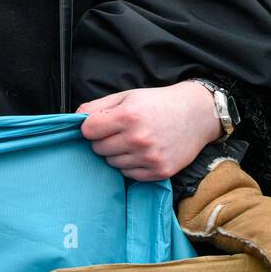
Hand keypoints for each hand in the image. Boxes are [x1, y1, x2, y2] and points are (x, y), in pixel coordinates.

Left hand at [77, 81, 221, 181]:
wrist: (196, 115)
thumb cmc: (157, 103)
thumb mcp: (125, 96)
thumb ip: (96, 106)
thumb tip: (74, 119)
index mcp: (127, 116)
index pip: (88, 131)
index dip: (91, 127)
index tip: (100, 124)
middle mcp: (138, 139)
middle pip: (98, 148)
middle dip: (102, 140)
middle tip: (118, 132)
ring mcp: (150, 157)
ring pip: (112, 163)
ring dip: (116, 153)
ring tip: (132, 141)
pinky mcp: (160, 172)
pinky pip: (128, 175)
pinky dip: (130, 165)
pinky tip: (141, 152)